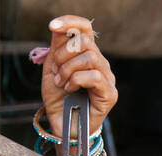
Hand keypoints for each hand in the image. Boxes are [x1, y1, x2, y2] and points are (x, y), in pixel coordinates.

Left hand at [40, 15, 117, 141]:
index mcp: (87, 55)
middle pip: (85, 41)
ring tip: (61, 83)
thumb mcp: (52, 69)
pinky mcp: (109, 93)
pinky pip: (94, 76)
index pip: (85, 29)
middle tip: (55, 72)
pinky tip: (69, 90)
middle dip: (63, 54)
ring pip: (90, 57)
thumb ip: (57, 49)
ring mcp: (107, 78)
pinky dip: (76, 81)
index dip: (70, 22)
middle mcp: (100, 63)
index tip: (52, 26)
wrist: (62, 126)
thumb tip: (59, 28)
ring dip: (68, 70)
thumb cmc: (59, 100)